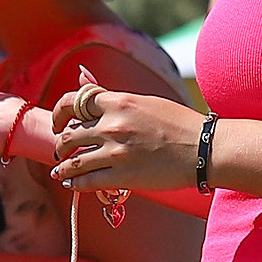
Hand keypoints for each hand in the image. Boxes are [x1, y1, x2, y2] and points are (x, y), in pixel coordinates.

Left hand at [47, 83, 204, 200]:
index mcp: (119, 102)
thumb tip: (81, 77)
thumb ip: (110, 96)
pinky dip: (75, 184)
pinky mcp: (122, 176)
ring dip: (63, 168)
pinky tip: (73, 185)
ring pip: (73, 162)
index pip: (72, 102)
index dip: (58, 113)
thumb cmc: (178, 123)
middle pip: (69, 135)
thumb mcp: (144, 101)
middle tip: (61, 150)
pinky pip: (87, 182)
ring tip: (60, 172)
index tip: (57, 123)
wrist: (204, 149)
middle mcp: (113, 125)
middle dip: (61, 144)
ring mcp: (116, 152)